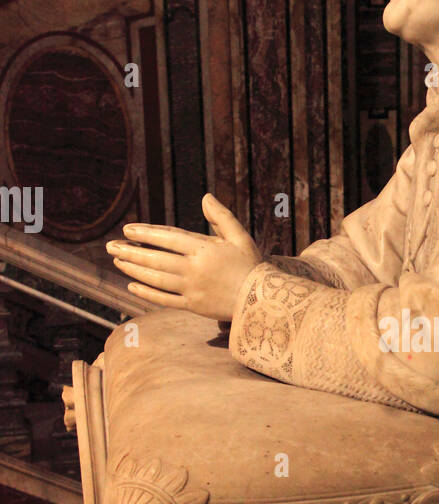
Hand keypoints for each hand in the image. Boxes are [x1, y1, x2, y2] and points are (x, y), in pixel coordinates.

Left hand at [107, 194, 261, 319]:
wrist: (262, 300)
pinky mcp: (193, 306)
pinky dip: (147, 293)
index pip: (167, 238)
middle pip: (155, 259)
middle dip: (130, 252)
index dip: (145, 233)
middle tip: (111, 246)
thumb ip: (221, 216)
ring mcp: (191, 289)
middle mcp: (194, 269)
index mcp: (204, 250)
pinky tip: (132, 286)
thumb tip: (205, 196)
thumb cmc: (251, 265)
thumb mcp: (240, 236)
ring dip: (134, 270)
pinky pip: (164, 300)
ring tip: (118, 262)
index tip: (128, 229)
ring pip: (156, 279)